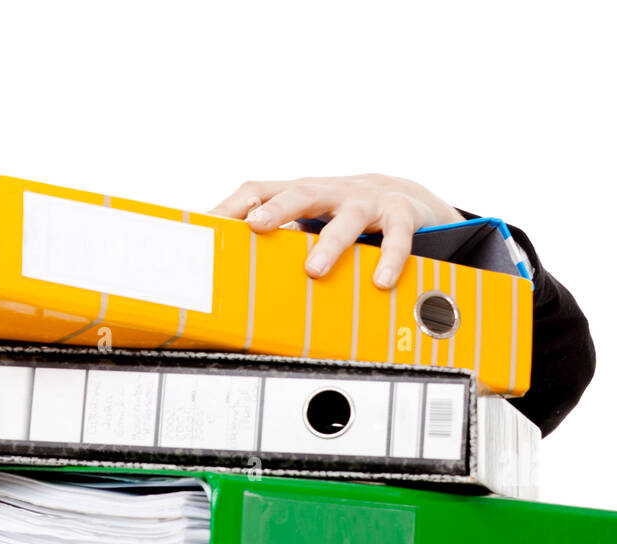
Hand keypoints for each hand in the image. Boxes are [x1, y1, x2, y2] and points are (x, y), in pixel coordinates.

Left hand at [208, 174, 463, 287]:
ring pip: (347, 218)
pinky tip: (379, 281)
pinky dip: (389, 258)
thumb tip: (229, 275)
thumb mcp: (308, 221)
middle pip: (299, 193)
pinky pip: (395, 236)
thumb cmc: (344, 216)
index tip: (207, 226)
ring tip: (314, 269)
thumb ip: (277, 240)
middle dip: (277, 209)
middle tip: (256, 226)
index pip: (259, 190)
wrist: (409, 199)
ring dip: (330, 244)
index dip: (232, 206)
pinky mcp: (400, 214)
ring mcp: (366, 200)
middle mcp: (330, 191)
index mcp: (301, 194)